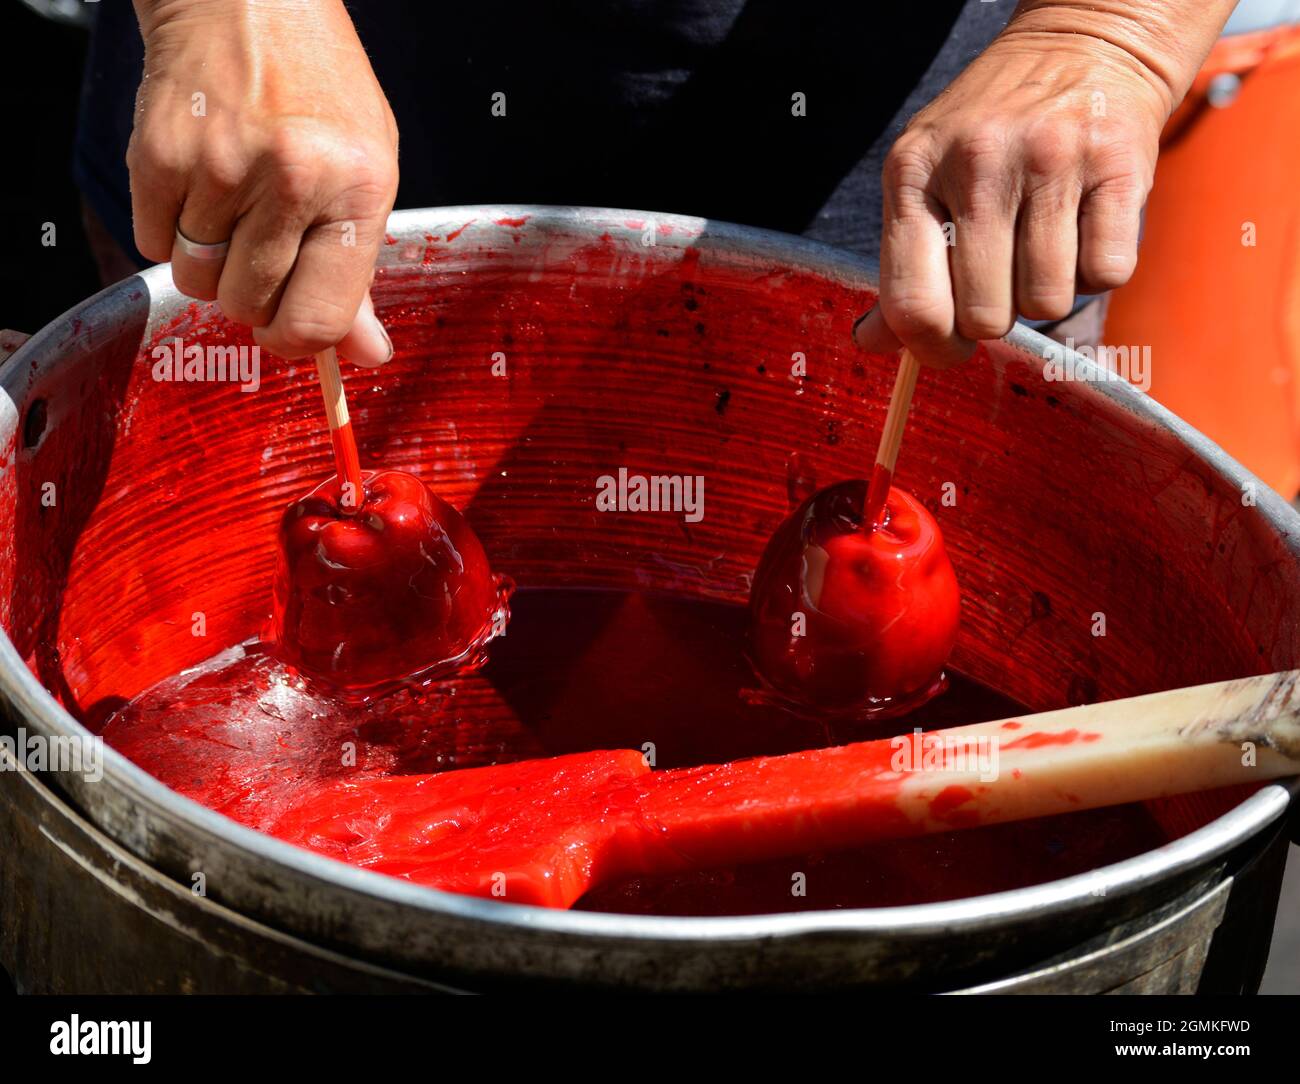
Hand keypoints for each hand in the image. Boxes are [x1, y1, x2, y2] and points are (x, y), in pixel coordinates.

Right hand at [128, 0, 398, 366]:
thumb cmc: (319, 88)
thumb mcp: (366, 173)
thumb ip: (360, 272)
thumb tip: (365, 353)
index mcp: (356, 190)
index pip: (318, 319)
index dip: (299, 341)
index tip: (293, 331)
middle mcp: (291, 179)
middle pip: (249, 308)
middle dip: (252, 297)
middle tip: (265, 250)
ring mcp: (220, 167)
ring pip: (196, 283)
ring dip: (210, 265)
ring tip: (233, 211)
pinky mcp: (158, 155)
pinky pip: (154, 245)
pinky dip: (170, 232)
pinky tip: (200, 188)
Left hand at [855, 17, 1187, 367]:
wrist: (1083, 42)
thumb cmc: (991, 131)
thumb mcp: (926, 179)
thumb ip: (901, 264)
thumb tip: (872, 343)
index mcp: (912, 171)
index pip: (913, 303)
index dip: (933, 349)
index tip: (950, 351)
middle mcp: (976, 161)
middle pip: (985, 316)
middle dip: (996, 316)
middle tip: (1002, 277)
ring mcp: (1049, 158)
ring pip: (1047, 302)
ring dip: (1048, 291)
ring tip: (1043, 238)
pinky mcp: (1117, 162)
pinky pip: (1106, 275)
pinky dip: (1097, 268)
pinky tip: (1083, 225)